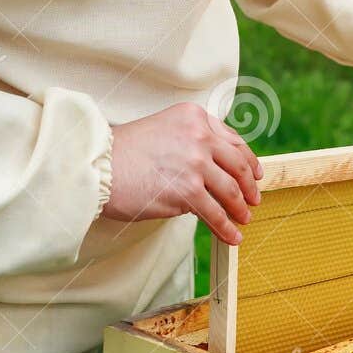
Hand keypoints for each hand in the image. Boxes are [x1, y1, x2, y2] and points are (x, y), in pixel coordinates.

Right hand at [101, 103, 261, 244]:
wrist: (97, 167)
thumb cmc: (124, 153)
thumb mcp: (163, 130)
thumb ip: (191, 141)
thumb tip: (217, 169)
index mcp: (194, 117)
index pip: (233, 140)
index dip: (249, 160)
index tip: (256, 175)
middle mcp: (199, 136)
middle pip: (238, 165)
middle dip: (249, 187)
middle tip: (253, 200)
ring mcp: (195, 163)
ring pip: (230, 191)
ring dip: (240, 209)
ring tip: (244, 219)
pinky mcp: (188, 191)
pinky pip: (216, 213)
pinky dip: (227, 227)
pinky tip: (232, 235)